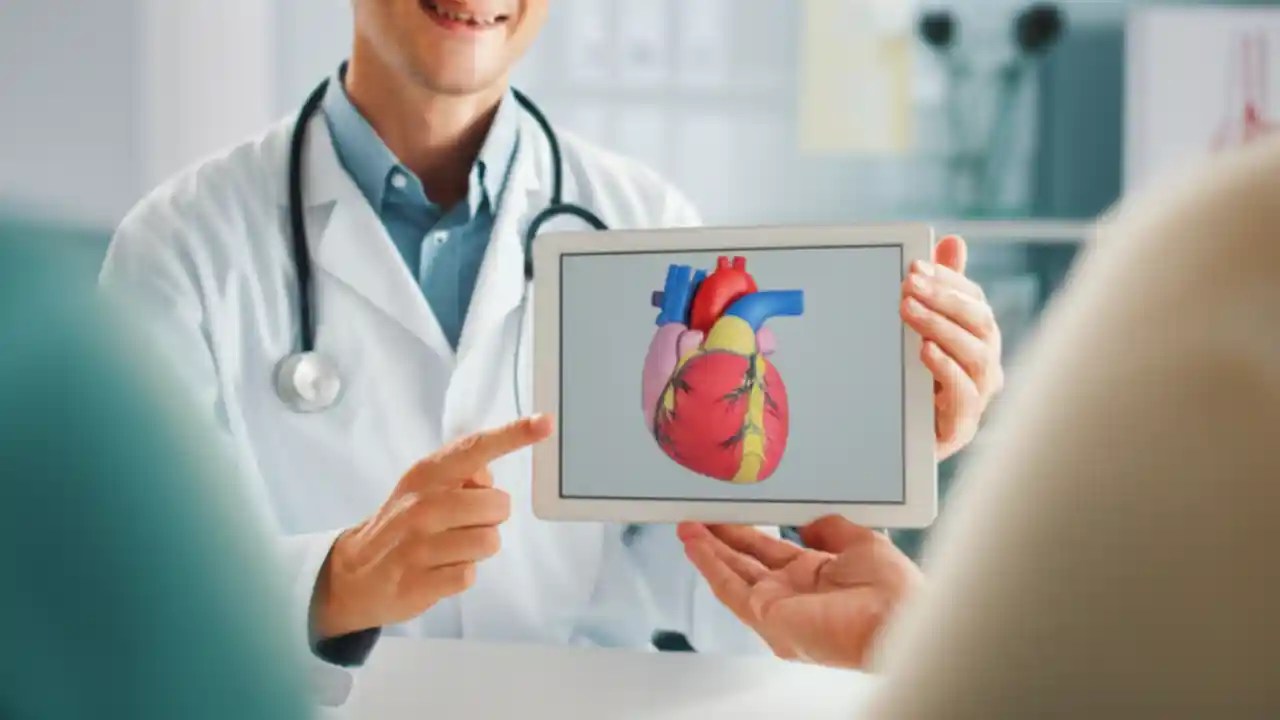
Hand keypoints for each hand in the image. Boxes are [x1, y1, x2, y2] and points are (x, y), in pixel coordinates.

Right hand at [312, 414, 554, 638]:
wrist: (354, 574)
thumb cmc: (403, 525)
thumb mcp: (424, 487)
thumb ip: (461, 474)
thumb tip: (488, 475)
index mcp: (427, 475)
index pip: (476, 448)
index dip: (514, 434)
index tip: (544, 423)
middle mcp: (421, 506)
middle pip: (498, 505)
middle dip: (490, 517)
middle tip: (463, 524)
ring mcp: (418, 546)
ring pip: (488, 542)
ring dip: (476, 548)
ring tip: (450, 549)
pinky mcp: (418, 583)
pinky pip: (469, 576)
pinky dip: (460, 575)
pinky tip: (438, 570)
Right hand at [678, 517, 920, 668]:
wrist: (896, 619)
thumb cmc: (893, 592)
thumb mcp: (860, 542)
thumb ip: (831, 529)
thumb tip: (812, 521)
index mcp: (814, 577)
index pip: (768, 551)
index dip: (746, 533)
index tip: (729, 515)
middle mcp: (791, 594)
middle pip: (744, 563)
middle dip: (718, 540)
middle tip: (697, 518)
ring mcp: (777, 608)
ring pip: (731, 576)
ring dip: (707, 552)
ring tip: (687, 528)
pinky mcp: (767, 617)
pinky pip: (730, 589)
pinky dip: (710, 567)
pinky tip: (696, 547)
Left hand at [901, 235, 1003, 459]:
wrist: (897, 443)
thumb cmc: (914, 383)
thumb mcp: (921, 332)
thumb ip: (940, 289)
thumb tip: (952, 240)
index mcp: (979, 339)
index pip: (973, 300)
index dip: (949, 280)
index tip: (916, 267)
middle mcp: (985, 366)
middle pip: (978, 323)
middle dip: (943, 299)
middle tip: (908, 284)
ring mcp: (977, 398)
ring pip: (974, 355)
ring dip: (940, 328)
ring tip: (909, 311)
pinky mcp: (961, 428)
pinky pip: (963, 396)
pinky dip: (946, 370)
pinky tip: (925, 351)